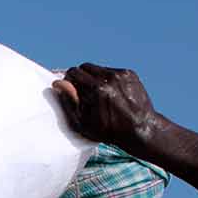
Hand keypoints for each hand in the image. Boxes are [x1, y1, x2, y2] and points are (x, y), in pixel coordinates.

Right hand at [50, 64, 164, 154]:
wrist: (139, 129)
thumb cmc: (108, 130)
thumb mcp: (83, 122)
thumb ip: (69, 101)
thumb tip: (59, 84)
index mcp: (96, 89)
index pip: (74, 72)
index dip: (69, 81)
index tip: (70, 89)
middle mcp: (109, 78)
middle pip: (85, 67)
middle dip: (81, 77)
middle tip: (83, 92)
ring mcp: (121, 74)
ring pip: (98, 68)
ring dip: (94, 78)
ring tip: (98, 94)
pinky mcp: (130, 74)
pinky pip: (111, 71)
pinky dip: (107, 79)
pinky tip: (111, 94)